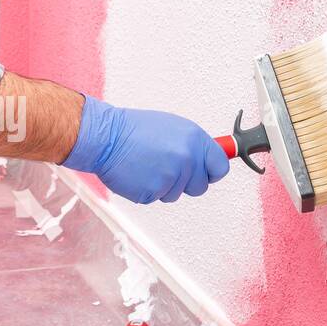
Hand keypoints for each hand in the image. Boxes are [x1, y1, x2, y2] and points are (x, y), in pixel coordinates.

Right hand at [60, 96, 229, 203]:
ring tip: (148, 166)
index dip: (212, 172)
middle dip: (186, 182)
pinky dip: (147, 189)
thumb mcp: (172, 127)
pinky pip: (157, 198)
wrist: (106, 138)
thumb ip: (193, 146)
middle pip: (200, 186)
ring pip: (176, 194)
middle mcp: (186, 158)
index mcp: (194, 139)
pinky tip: (138, 173)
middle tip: (167, 168)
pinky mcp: (153, 192)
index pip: (220, 166)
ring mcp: (170, 177)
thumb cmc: (134, 130)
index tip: (206, 173)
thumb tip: (207, 161)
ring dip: (164, 185)